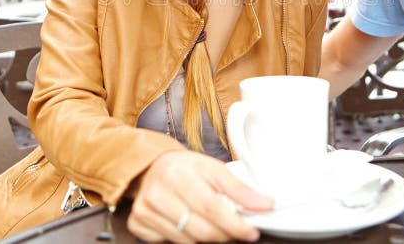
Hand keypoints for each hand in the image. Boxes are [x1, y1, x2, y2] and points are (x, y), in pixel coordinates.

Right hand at [127, 151, 272, 242]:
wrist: (153, 167)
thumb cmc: (186, 169)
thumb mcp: (214, 170)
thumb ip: (240, 190)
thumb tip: (266, 205)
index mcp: (179, 174)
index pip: (211, 208)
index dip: (234, 224)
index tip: (251, 232)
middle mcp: (158, 192)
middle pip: (200, 230)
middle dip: (224, 235)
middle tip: (236, 231)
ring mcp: (145, 210)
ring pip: (186, 241)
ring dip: (206, 239)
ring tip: (213, 225)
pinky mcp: (138, 223)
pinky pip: (169, 243)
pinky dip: (185, 238)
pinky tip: (188, 224)